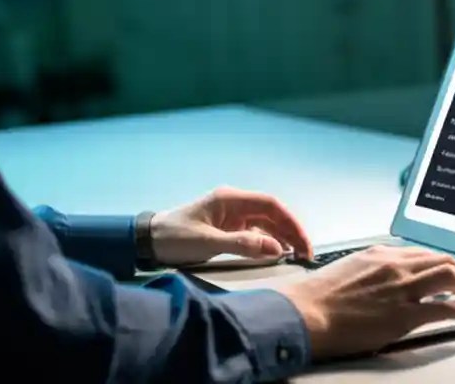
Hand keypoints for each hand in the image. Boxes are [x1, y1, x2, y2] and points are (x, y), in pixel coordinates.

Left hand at [149, 186, 313, 265]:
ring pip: (265, 223)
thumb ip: (243, 244)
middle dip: (290, 232)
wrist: (148, 240)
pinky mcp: (227, 227)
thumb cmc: (174, 238)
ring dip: (282, 237)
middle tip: (306, 254)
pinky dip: (268, 242)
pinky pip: (255, 232)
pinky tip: (276, 254)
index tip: (303, 242)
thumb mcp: (208, 243)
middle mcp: (233, 203)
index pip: (270, 205)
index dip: (290, 223)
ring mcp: (231, 215)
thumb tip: (276, 248)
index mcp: (229, 199)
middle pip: (271, 214)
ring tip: (297, 256)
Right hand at [276, 245, 454, 358]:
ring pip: (450, 276)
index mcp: (379, 255)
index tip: (444, 270)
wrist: (306, 312)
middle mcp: (394, 266)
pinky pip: (446, 305)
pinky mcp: (405, 314)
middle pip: (441, 260)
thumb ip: (369, 269)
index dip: (438, 262)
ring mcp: (402, 288)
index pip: (420, 252)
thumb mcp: (346, 270)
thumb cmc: (318, 296)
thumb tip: (379, 277)